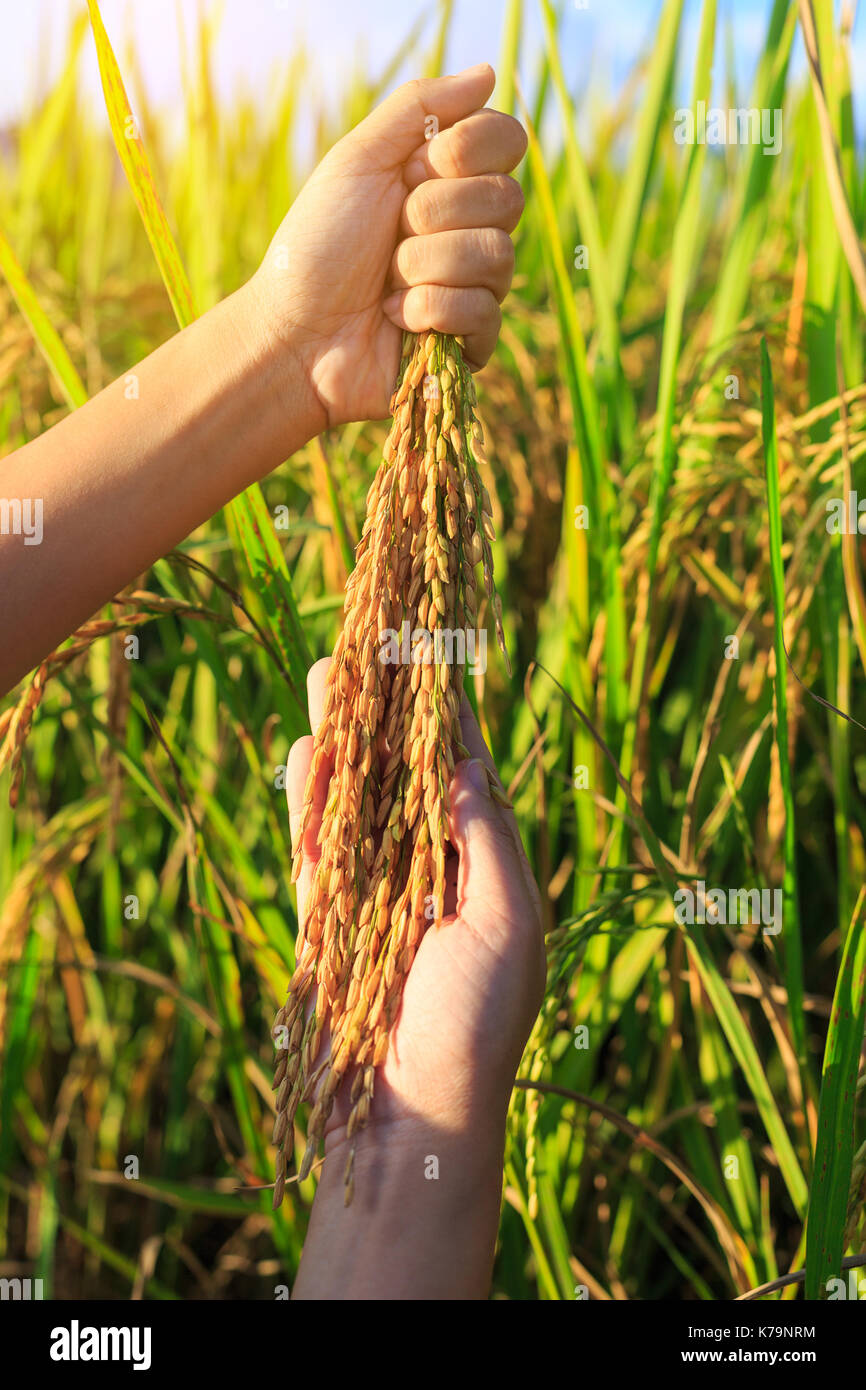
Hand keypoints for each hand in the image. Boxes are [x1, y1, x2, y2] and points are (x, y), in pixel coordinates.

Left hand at [250, 65, 525, 432]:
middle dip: (433, 215)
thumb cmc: (315, 248)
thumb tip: (488, 72)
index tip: (412, 169)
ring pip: (496, 255)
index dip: (466, 151)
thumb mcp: (358, 160)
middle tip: (390, 233)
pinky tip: (394, 320)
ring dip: (425, 267)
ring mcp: (473, 284)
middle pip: (507, 198)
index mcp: (445, 179)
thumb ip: (418, 108)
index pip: (506, 140)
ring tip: (385, 283)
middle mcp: (467, 227)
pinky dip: (428, 311)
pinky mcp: (472, 340)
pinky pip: (485, 311)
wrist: (293, 334)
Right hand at [286, 658, 545, 1159]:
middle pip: (403, 771)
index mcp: (485, 865)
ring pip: (355, 795)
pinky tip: (307, 749)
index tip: (434, 653)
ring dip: (341, 738)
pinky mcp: (325, 913)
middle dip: (386, 711)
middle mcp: (430, 866)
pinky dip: (309, 799)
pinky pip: (314, 843)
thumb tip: (469, 766)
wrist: (410, 1116)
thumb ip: (489, 841)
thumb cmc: (476, 1025)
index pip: (466, 772)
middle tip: (368, 645)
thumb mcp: (509, 925)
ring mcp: (374, 886)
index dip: (449, 715)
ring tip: (327, 673)